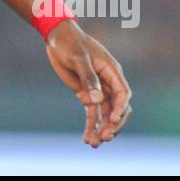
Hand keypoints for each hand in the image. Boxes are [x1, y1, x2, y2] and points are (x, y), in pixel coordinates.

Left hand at [43, 21, 132, 147]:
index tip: (112, 120)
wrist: (56, 36)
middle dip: (113, 124)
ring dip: (101, 129)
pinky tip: (87, 138)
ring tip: (95, 143)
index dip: (120, 109)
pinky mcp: (85, 93)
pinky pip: (92, 112)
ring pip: (104, 114)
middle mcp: (107, 82)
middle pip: (117, 108)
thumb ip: (88, 77)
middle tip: (105, 137)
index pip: (122, 94)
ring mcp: (97, 89)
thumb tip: (97, 99)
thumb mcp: (79, 57)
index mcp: (111, 71)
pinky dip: (91, 125)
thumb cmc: (70, 42)